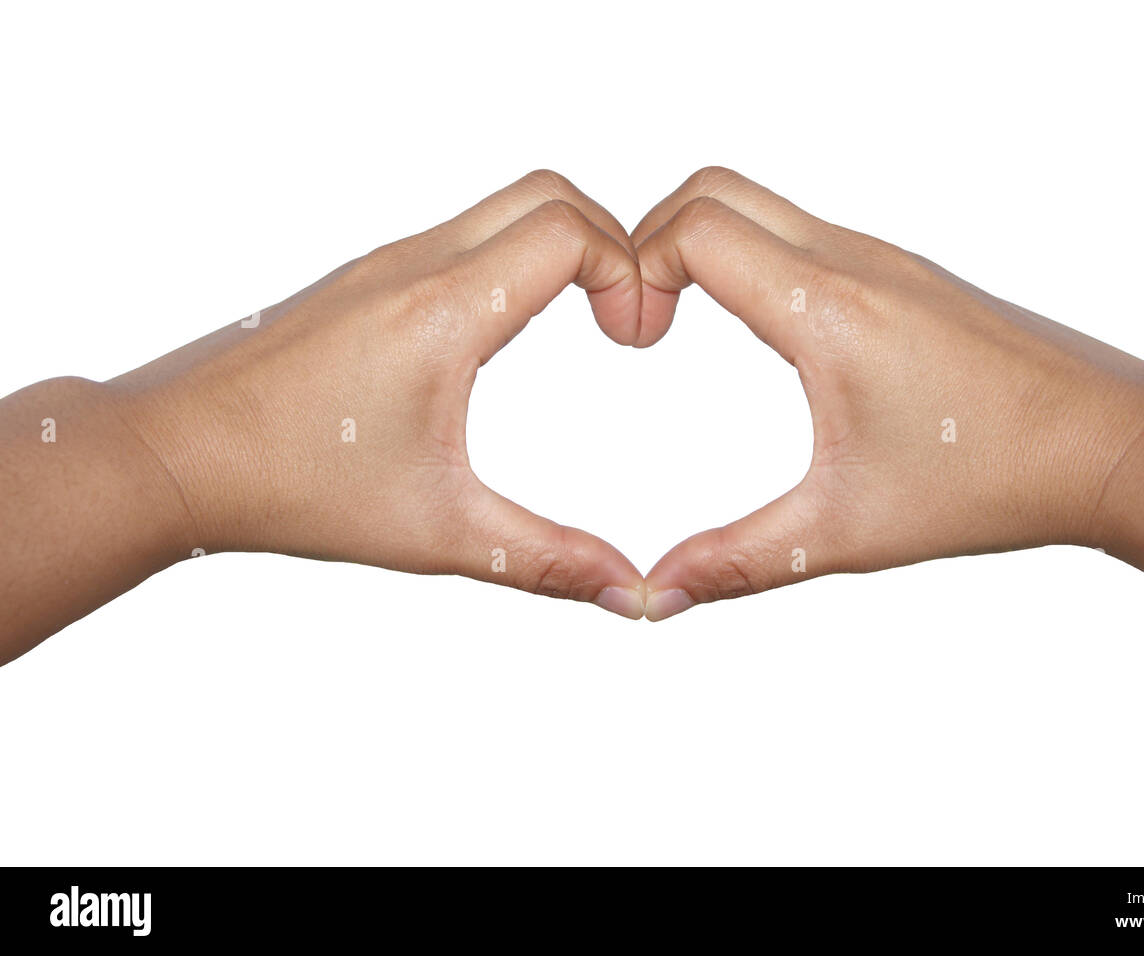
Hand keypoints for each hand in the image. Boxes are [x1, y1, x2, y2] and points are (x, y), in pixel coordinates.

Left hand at [111, 171, 652, 619]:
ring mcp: (381, 263)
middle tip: (624, 320)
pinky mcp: (361, 278)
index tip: (635, 339)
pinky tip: (502, 333)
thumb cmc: (287, 485)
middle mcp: (413, 265)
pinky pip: (458, 237)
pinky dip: (508, 262)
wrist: (168, 454)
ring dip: (559, 249)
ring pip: (499, 208)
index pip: (570, 230)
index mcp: (442, 312)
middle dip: (610, 243)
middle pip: (547, 193)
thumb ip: (546, 562)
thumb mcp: (437, 532)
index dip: (630, 271)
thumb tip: (628, 593)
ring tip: (582, 323)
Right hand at [632, 168, 1143, 620]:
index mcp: (827, 309)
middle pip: (716, 190)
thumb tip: (654, 597)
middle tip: (642, 319)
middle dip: (653, 239)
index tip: (633, 338)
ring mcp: (886, 259)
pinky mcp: (907, 274)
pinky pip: (807, 233)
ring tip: (683, 320)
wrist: (1112, 444)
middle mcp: (854, 261)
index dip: (636, 268)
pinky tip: (765, 331)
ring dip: (706, 246)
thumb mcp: (845, 529)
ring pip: (764, 205)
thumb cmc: (995, 478)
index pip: (696, 229)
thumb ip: (736, 562)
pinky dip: (756, 258)